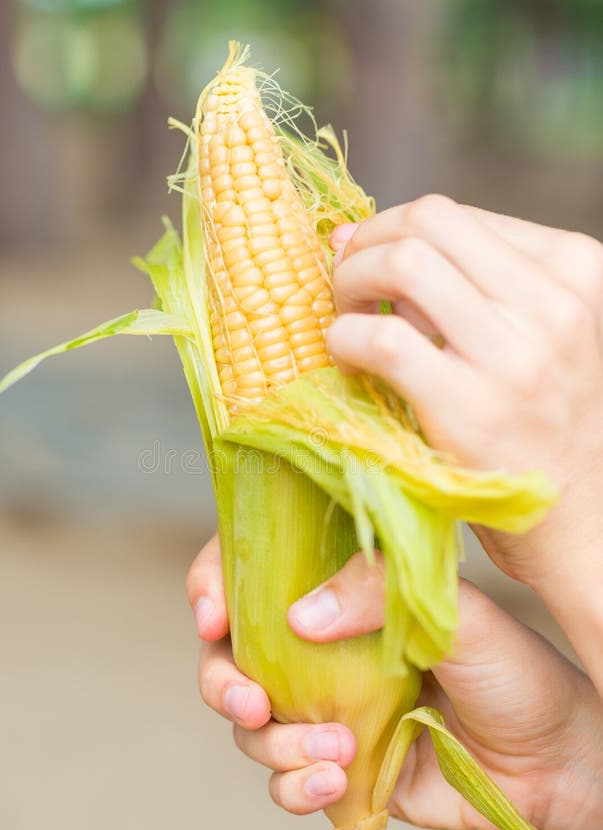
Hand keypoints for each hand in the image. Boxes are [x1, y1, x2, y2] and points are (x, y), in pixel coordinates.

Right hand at [187, 535, 602, 829]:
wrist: (550, 763)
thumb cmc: (511, 669)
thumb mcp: (455, 614)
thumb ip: (377, 596)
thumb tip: (296, 617)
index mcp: (342, 593)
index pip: (253, 571)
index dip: (213, 585)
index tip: (211, 616)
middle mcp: (321, 648)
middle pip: (231, 656)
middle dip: (223, 682)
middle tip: (252, 703)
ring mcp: (325, 708)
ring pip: (252, 727)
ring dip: (275, 746)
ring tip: (335, 751)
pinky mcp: (336, 765)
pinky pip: (285, 781)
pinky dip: (294, 787)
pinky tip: (333, 783)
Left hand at [327, 199, 602, 689]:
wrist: (586, 524)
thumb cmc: (547, 427)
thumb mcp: (538, 336)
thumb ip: (474, 288)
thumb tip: (363, 239)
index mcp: (576, 271)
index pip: (456, 215)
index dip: (390, 229)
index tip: (358, 255)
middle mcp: (555, 303)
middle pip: (428, 220)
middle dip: (365, 244)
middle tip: (341, 283)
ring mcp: (517, 356)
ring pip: (404, 264)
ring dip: (350, 283)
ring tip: (342, 319)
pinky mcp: (472, 409)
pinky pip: (384, 339)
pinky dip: (345, 339)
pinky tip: (346, 360)